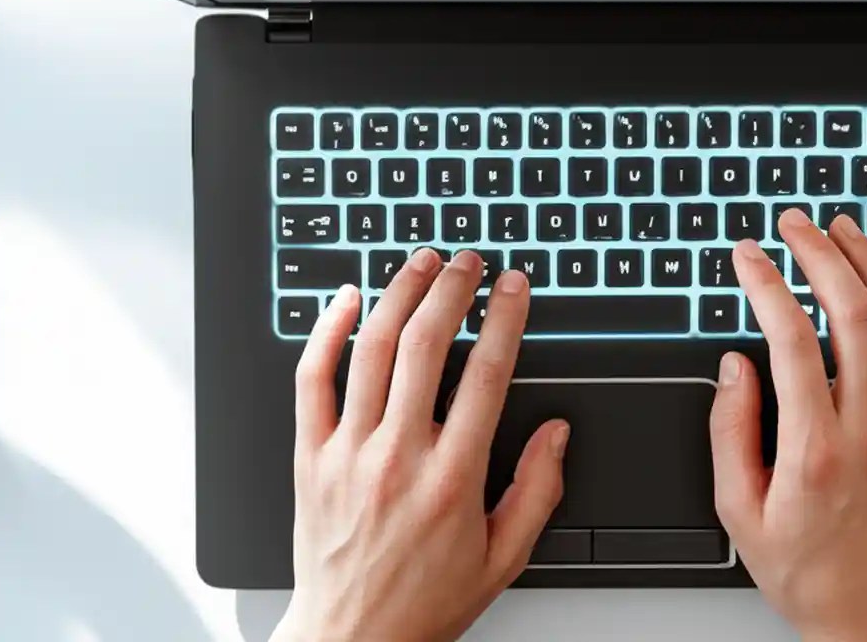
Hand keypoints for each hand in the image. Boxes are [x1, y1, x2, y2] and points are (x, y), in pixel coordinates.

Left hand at [272, 249, 568, 641]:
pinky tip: (343, 301)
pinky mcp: (309, 457)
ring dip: (399, 294)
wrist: (351, 639)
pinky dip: (325, 332)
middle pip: (425, 346)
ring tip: (421, 263)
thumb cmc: (425, 601)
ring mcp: (347, 452)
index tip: (513, 287)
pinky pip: (310, 379)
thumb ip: (537, 489)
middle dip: (453, 290)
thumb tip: (557, 432)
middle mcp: (398, 456)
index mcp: (452, 478)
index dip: (504, 319)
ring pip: (371, 350)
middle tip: (469, 262)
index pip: (486, 375)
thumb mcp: (504, 556)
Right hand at [710, 209, 866, 641]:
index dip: (766, 286)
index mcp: (815, 448)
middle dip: (820, 256)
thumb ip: (730, 432)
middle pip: (854, 315)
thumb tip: (735, 368)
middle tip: (794, 225)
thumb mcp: (739, 511)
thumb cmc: (806, 567)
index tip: (747, 257)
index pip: (792, 341)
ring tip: (842, 229)